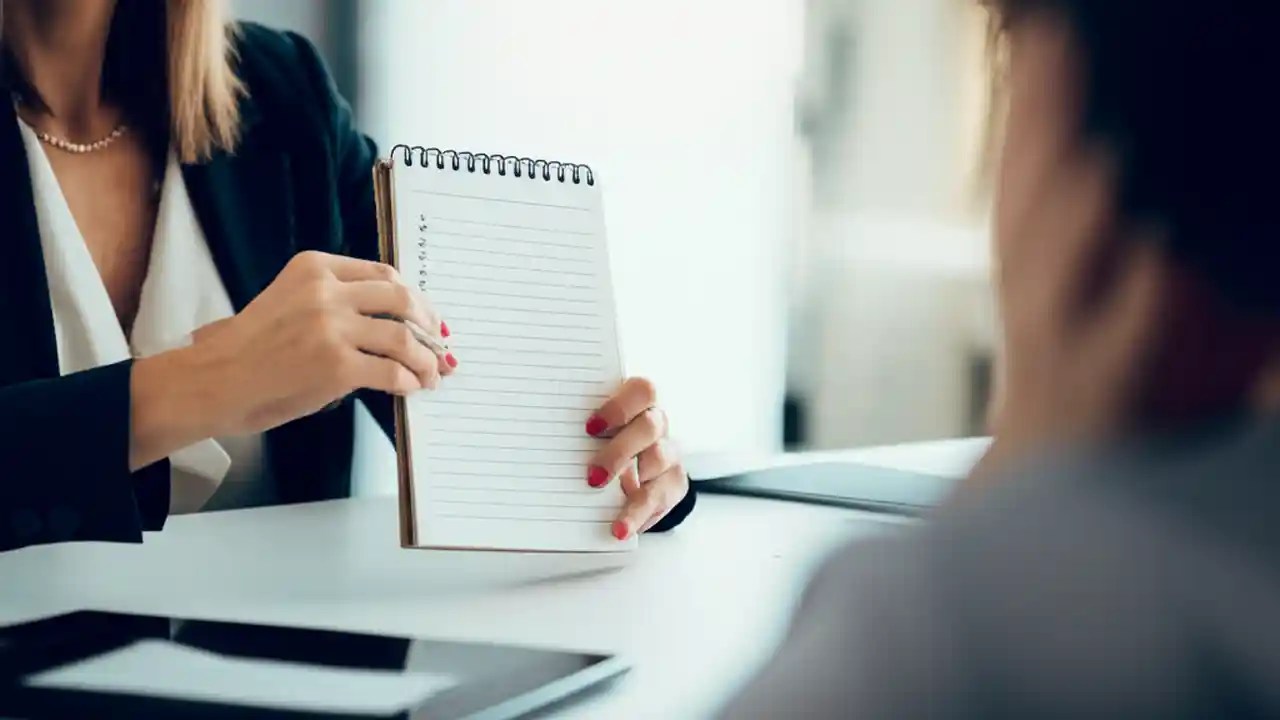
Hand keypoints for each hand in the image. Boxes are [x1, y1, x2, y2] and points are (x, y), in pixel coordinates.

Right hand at [131, 251, 454, 468]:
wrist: (213, 380)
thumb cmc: (248, 350)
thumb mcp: (290, 302)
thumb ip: (334, 301)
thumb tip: (391, 321)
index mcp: (314, 267)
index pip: (382, 274)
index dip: (413, 298)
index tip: (427, 315)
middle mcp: (325, 291)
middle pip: (401, 299)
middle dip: (429, 324)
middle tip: (439, 345)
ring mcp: (332, 327)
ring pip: (403, 338)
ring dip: (426, 360)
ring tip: (431, 375)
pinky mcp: (336, 365)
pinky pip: (391, 371)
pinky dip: (409, 382)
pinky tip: (411, 389)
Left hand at [585, 377, 687, 540]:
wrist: (630, 469)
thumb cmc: (600, 441)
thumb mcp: (590, 433)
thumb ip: (573, 430)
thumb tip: (531, 440)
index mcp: (636, 401)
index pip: (641, 391)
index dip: (619, 408)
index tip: (590, 428)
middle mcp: (656, 423)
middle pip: (649, 426)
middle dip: (620, 452)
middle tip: (593, 477)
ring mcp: (668, 452)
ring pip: (660, 461)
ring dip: (632, 488)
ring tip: (607, 514)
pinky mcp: (673, 483)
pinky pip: (661, 498)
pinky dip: (638, 515)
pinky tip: (620, 529)